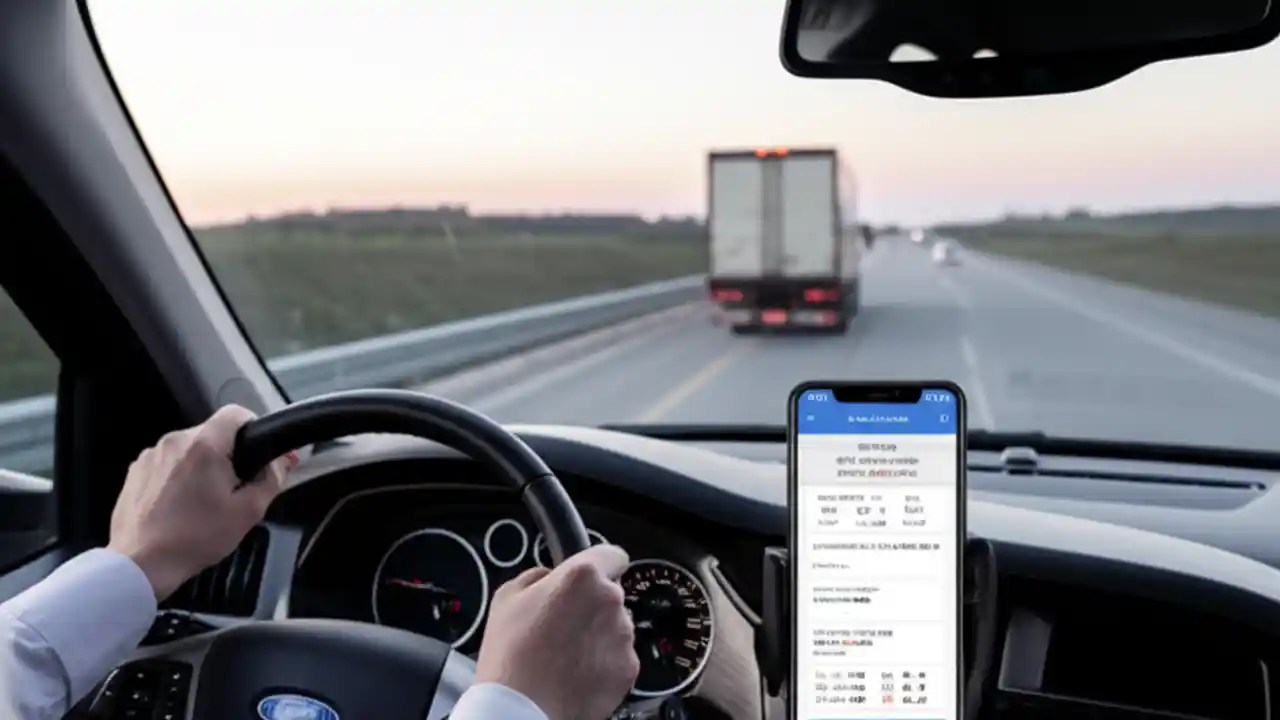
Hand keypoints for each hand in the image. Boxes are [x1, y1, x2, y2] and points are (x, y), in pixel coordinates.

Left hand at [107, 404, 297, 600]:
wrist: (141, 564)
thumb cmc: (196, 537)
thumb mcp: (248, 512)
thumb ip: (272, 479)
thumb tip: (283, 460)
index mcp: (204, 445)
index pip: (236, 413)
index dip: (253, 428)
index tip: (258, 454)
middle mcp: (174, 441)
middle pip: (212, 433)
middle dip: (228, 454)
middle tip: (235, 488)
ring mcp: (150, 455)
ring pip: (189, 449)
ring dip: (201, 465)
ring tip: (204, 501)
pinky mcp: (135, 471)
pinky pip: (167, 462)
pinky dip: (178, 476)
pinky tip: (179, 505)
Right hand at [476, 544, 639, 719]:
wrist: (522, 709)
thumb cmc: (510, 654)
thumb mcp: (507, 597)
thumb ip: (537, 575)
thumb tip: (550, 576)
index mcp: (581, 576)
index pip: (612, 555)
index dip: (600, 565)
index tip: (592, 577)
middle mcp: (610, 600)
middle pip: (610, 594)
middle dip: (592, 605)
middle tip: (563, 625)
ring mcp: (623, 635)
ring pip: (616, 626)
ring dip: (599, 634)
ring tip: (567, 654)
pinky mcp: (629, 667)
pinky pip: (619, 656)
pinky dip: (604, 663)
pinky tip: (578, 672)